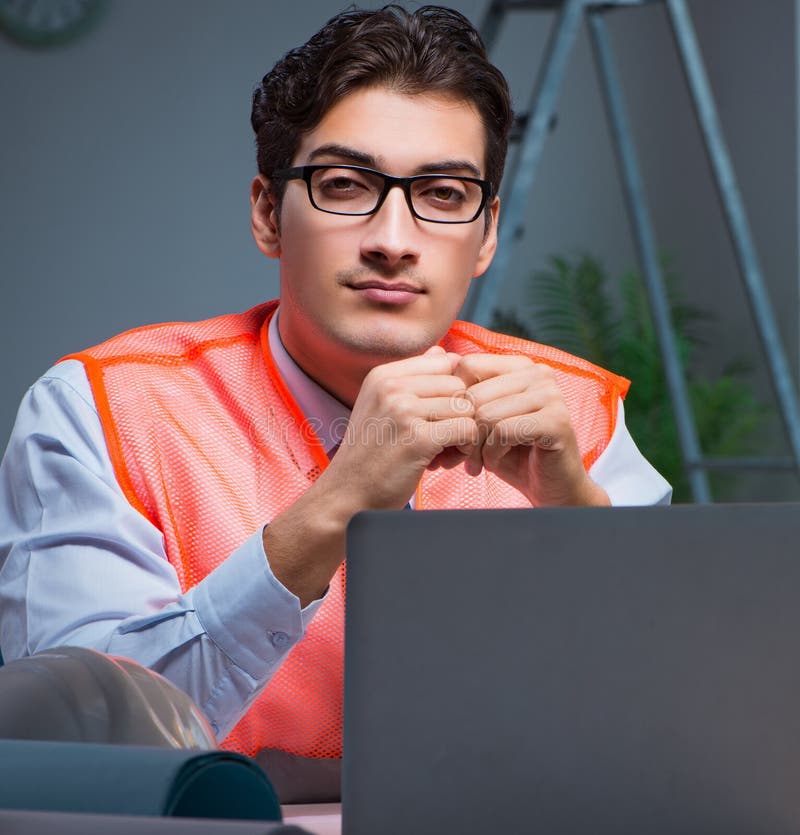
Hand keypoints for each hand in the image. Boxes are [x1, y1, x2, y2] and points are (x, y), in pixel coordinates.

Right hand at [323, 345, 477, 510]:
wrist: (345, 498)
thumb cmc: (369, 457)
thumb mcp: (381, 408)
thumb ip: (413, 381)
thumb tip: (445, 353)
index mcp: (383, 375)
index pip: (443, 362)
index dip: (450, 391)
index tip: (439, 417)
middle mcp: (391, 386)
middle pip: (458, 384)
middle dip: (460, 412)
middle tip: (445, 440)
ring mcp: (403, 410)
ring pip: (466, 407)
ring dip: (464, 432)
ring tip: (444, 452)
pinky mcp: (417, 438)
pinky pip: (466, 429)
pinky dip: (465, 448)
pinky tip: (446, 461)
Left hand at [453, 354, 608, 506]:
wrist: (549, 488)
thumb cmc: (510, 453)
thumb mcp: (481, 419)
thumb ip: (463, 390)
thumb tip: (433, 353)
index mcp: (520, 366)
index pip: (468, 366)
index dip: (455, 402)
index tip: (457, 431)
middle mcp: (539, 373)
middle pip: (474, 394)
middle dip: (465, 431)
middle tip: (467, 457)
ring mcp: (551, 395)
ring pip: (487, 414)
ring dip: (477, 447)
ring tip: (481, 462)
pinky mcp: (557, 421)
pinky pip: (504, 431)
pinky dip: (492, 453)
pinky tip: (495, 463)